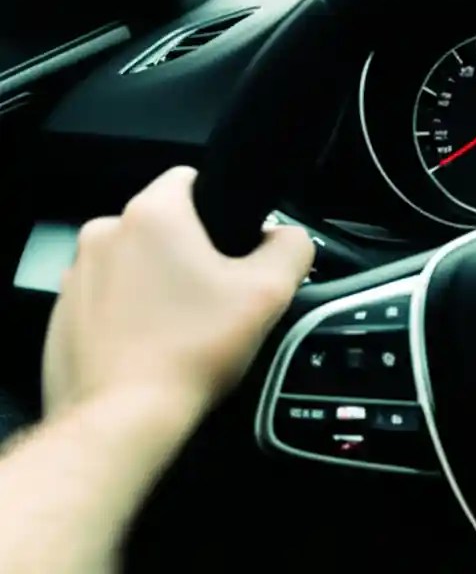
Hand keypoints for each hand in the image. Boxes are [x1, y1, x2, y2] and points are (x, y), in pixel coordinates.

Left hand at [43, 167, 314, 419]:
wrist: (123, 418)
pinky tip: (154, 346)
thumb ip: (292, 247)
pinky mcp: (61, 313)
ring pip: (135, 264)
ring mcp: (75, 275)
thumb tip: (287, 237)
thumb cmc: (190, 353)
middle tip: (219, 298)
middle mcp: (104, 235)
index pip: (192, 178)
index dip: (224, 210)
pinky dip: (131, 315)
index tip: (236, 250)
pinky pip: (108, 299)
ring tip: (184, 329)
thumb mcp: (269, 293)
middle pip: (165, 227)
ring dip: (159, 284)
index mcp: (152, 215)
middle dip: (192, 254)